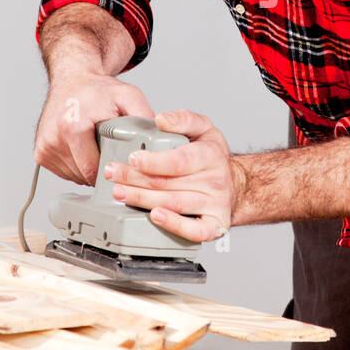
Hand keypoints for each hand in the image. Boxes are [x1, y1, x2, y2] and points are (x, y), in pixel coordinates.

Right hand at [34, 69, 154, 183]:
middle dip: (101, 169)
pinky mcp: (40, 153)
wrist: (72, 79)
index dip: (111, 170)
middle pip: (84, 176)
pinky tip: (84, 149)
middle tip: (111, 150)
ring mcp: (44, 147)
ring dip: (88, 170)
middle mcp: (53, 138)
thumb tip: (158, 137)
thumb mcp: (128, 96)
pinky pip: (64, 172)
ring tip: (97, 148)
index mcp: (72, 126)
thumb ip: (143, 115)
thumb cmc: (98, 89)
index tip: (121, 163)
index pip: (93, 170)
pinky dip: (76, 166)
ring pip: (74, 177)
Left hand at [104, 109, 240, 242]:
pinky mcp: (214, 225)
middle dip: (136, 179)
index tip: (132, 158)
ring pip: (174, 203)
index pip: (180, 160)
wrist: (235, 186)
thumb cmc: (211, 157)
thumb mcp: (203, 128)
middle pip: (170, 183)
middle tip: (114, 175)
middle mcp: (215, 181)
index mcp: (211, 155)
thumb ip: (182, 119)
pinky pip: (195, 231)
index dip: (153, 161)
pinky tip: (155, 216)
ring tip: (120, 193)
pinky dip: (174, 225)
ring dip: (143, 199)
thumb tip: (162, 119)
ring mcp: (215, 205)